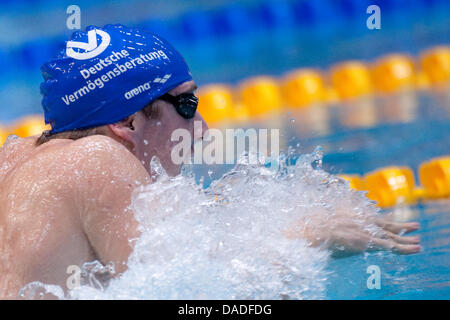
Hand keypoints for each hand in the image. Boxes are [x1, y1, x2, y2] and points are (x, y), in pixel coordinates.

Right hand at [287, 208, 420, 255]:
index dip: (386, 221)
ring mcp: (366, 230)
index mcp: (354, 215)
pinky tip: (412, 249)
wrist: (315, 229)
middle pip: (387, 224)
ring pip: (392, 236)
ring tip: (418, 243)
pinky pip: (390, 246)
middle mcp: (363, 220)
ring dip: (406, 240)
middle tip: (415, 226)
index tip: (395, 222)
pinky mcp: (368, 241)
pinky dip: (402, 248)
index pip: (374, 218)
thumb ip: (331, 218)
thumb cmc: (315, 225)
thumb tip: (326, 220)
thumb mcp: (324, 217)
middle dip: (401, 226)